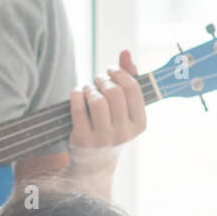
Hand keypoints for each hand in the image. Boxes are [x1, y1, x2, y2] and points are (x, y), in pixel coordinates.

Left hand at [68, 49, 147, 172]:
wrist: (94, 163)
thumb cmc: (112, 127)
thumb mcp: (125, 109)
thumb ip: (128, 78)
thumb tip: (125, 52)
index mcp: (139, 125)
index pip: (133, 90)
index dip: (120, 73)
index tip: (111, 70)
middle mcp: (123, 134)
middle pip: (114, 93)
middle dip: (103, 79)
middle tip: (98, 78)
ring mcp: (102, 139)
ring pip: (97, 100)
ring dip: (90, 87)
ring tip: (88, 88)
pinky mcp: (82, 140)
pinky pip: (78, 108)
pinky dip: (76, 94)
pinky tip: (78, 93)